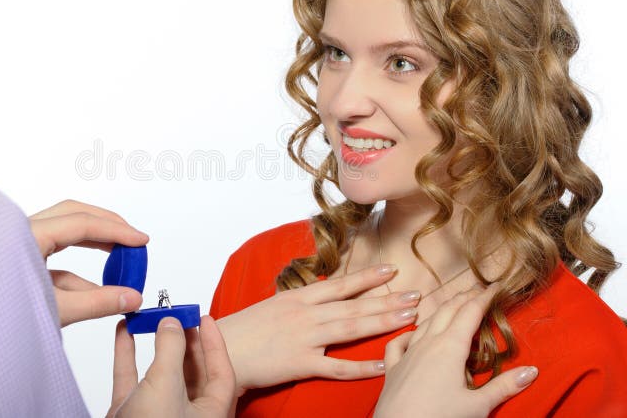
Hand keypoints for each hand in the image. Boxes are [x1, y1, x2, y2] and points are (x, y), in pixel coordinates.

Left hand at [29, 199, 148, 326]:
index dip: (117, 230)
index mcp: (26, 236)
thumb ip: (98, 302)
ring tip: (121, 253)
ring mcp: (18, 247)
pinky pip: (55, 258)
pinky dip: (79, 268)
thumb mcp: (55, 309)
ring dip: (95, 242)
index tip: (141, 240)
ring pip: (64, 232)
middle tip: (132, 238)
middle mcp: (21, 233)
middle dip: (107, 224)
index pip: (82, 222)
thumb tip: (132, 298)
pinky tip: (99, 287)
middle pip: (74, 214)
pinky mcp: (18, 265)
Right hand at [107, 316, 234, 417]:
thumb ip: (170, 349)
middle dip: (183, 340)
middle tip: (176, 314)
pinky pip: (132, 379)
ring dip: (153, 345)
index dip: (214, 342)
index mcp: (211, 413)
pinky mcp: (131, 415)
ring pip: (160, 373)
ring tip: (151, 318)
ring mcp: (158, 415)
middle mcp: (188, 415)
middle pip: (192, 370)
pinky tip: (123, 333)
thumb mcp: (166, 385)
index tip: (203, 317)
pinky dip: (127, 356)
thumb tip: (172, 323)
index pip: (222, 371)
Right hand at [217, 264, 420, 395]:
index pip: (340, 285)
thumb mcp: (274, 306)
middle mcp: (305, 314)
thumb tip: (325, 297)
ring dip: (383, 322)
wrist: (220, 349)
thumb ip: (302, 302)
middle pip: (354, 305)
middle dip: (388, 300)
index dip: (368, 278)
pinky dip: (361, 366)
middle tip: (417, 296)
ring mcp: (304, 338)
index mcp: (299, 298)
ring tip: (410, 318)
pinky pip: (336, 366)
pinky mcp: (300, 363)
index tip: (392, 270)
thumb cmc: (245, 329)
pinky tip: (383, 363)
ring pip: (351, 328)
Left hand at [374, 284, 537, 417]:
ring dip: (439, 311)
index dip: (483, 297)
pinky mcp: (392, 368)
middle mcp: (427, 344)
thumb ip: (504, 386)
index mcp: (450, 347)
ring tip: (451, 305)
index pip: (470, 313)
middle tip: (476, 290)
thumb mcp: (478, 406)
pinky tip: (411, 333)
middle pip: (447, 312)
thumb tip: (532, 370)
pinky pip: (398, 343)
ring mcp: (407, 354)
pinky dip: (407, 333)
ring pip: (424, 323)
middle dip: (463, 298)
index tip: (495, 286)